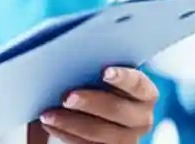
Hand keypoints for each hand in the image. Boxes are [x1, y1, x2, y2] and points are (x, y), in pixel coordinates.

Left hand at [39, 67, 156, 143]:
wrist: (98, 108)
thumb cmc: (99, 83)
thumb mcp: (103, 73)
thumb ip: (96, 65)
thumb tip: (73, 58)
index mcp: (146, 94)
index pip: (138, 84)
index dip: (123, 78)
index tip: (104, 72)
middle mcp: (141, 118)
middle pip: (118, 110)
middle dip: (91, 102)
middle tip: (67, 97)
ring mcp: (127, 139)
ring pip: (101, 134)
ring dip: (71, 123)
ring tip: (48, 115)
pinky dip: (66, 135)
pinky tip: (50, 125)